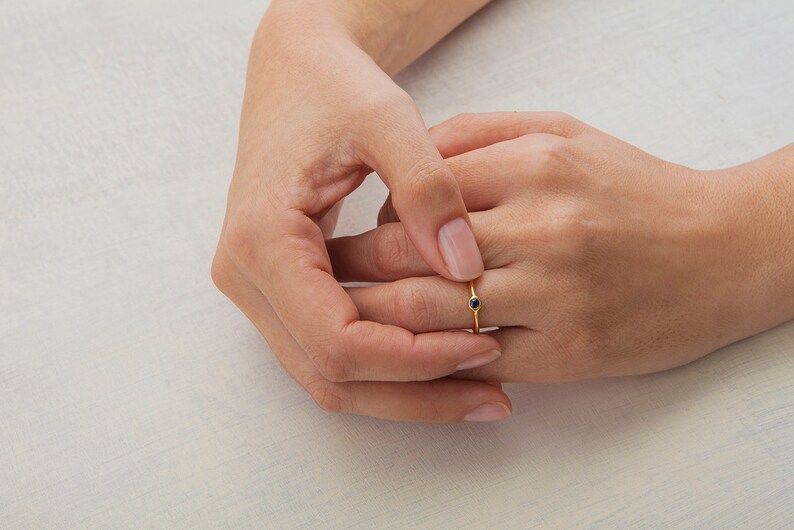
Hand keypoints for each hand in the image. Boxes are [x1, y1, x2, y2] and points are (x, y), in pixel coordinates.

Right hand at [212, 6, 510, 421]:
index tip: (481, 343)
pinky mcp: (283, 290)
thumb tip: (466, 267)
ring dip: (405, 393)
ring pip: (331, 377)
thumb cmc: (333, 88)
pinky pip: (334, 352)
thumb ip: (427, 188)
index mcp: (262, 239)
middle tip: (491, 396)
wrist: (295, 72)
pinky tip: (445, 362)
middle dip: (415, 392)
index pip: (336, 339)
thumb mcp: (387, 121)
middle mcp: (247, 277)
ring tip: (479, 393)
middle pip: (331, 375)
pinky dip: (390, 367)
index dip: (412, 357)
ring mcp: (260, 289)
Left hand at [330, 112, 793, 381]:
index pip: (417, 194)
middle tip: (333, 279)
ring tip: (354, 318)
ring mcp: (554, 297)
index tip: (363, 236)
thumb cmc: (634, 191)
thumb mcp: (562, 133)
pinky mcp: (568, 354)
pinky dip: (435, 357)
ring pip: (429, 314)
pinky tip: (415, 352)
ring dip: (380, 320)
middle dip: (358, 271)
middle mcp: (542, 230)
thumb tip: (406, 164)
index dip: (378, 218)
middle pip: (410, 256)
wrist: (722, 250)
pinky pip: (475, 359)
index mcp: (535, 166)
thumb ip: (478, 135)